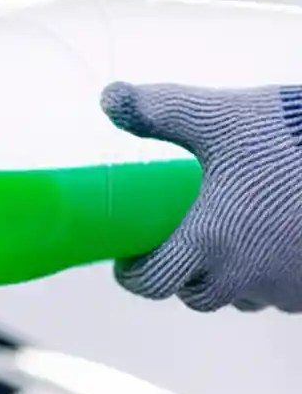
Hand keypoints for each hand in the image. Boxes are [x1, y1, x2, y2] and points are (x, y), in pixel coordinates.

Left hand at [101, 82, 301, 312]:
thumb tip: (110, 96)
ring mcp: (284, 286)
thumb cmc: (292, 135)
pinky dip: (272, 274)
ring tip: (235, 234)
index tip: (132, 257)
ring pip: (241, 296)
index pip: (151, 282)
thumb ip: (163, 111)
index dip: (135, 273)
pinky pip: (284, 293)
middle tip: (184, 240)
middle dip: (184, 273)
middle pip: (195, 294)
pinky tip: (278, 240)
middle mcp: (243, 274)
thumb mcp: (221, 118)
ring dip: (230, 276)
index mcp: (208, 240)